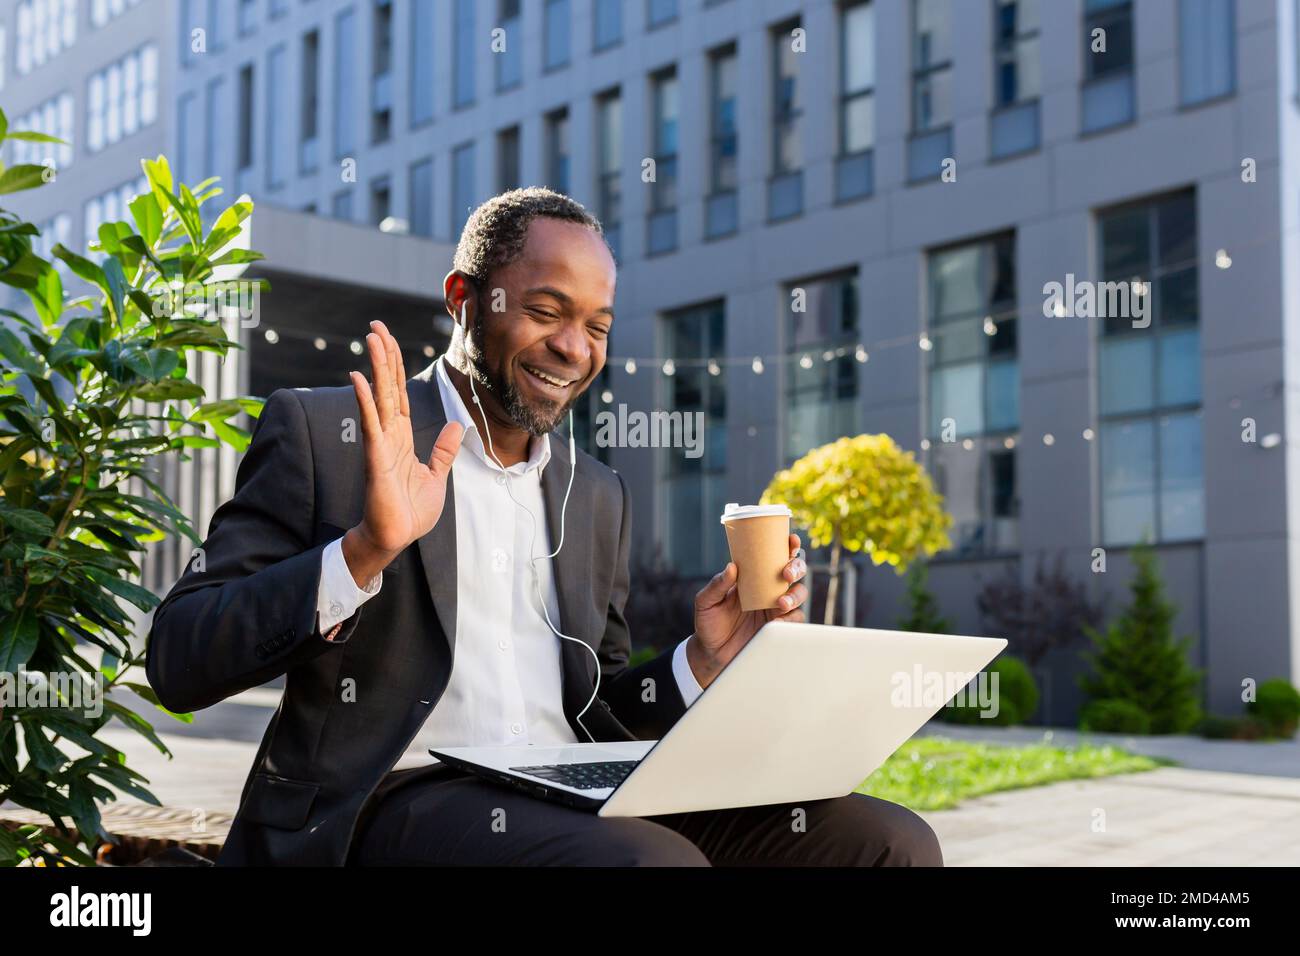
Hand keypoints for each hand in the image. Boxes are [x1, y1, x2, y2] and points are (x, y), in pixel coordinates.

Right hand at [342, 320, 463, 586]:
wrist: (396, 537)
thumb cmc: (411, 511)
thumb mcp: (436, 476)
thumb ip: (443, 450)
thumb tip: (456, 425)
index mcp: (403, 438)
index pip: (399, 394)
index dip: (396, 367)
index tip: (390, 341)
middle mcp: (389, 435)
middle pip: (387, 387)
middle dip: (384, 356)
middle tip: (376, 325)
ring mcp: (381, 444)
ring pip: (379, 397)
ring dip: (376, 367)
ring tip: (371, 339)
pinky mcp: (375, 458)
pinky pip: (371, 423)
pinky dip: (365, 400)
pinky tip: (358, 378)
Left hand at [686, 534, 807, 689]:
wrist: (711, 653)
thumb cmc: (708, 623)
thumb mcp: (705, 602)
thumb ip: (717, 585)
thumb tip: (732, 567)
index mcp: (752, 577)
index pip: (772, 556)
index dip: (786, 546)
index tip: (791, 540)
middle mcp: (767, 589)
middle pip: (794, 572)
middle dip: (796, 568)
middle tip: (786, 575)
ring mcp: (774, 608)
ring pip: (799, 594)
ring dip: (795, 595)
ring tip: (781, 603)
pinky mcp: (778, 627)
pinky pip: (795, 619)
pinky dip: (791, 619)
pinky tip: (777, 622)